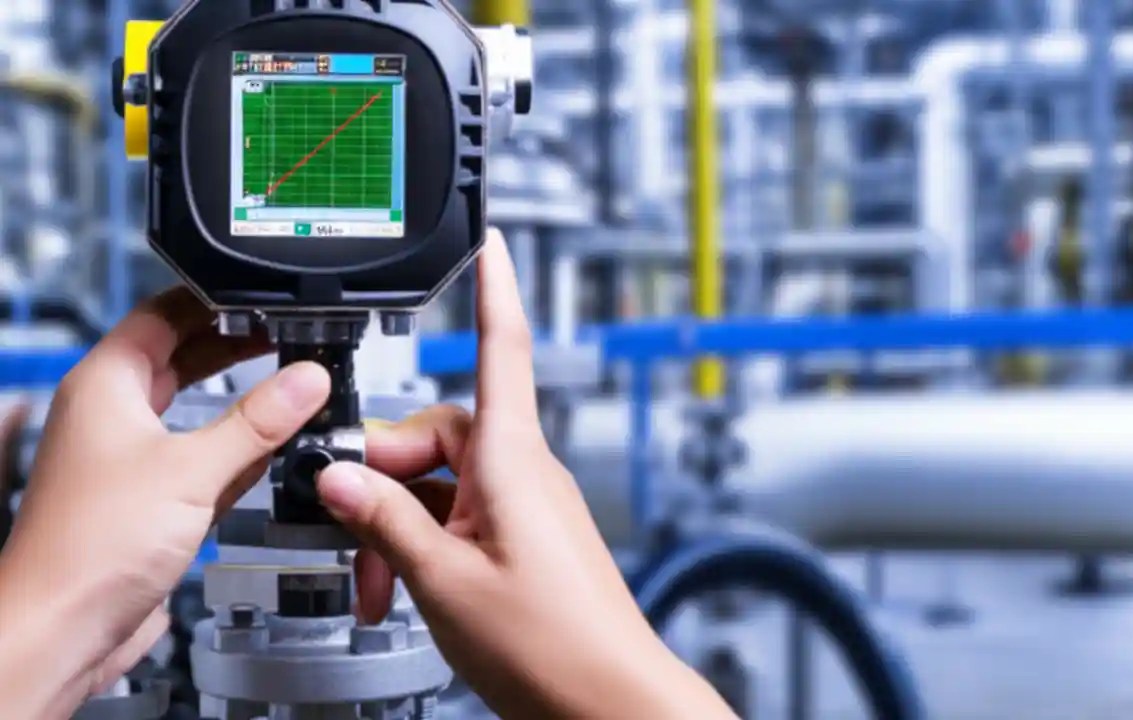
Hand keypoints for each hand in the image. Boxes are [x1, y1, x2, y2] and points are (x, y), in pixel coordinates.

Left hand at [0, 289, 330, 718]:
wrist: (62, 629)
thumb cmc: (91, 546)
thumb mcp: (193, 469)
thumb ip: (259, 421)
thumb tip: (308, 378)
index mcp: (105, 384)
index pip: (165, 314)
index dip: (216, 300)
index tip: (267, 297)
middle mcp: (111, 414)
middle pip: (180, 356)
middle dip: (235, 345)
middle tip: (289, 335)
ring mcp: (128, 457)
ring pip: (191, 407)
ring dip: (239, 400)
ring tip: (293, 386)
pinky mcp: (146, 498)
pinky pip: (198, 455)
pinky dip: (234, 448)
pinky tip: (271, 450)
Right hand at [316, 233, 732, 718]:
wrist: (606, 701)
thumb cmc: (550, 644)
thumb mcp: (440, 579)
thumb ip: (384, 520)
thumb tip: (339, 478)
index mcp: (512, 459)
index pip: (503, 348)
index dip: (494, 288)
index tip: (490, 238)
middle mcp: (523, 472)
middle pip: (437, 433)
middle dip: (383, 476)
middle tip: (349, 524)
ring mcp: (526, 506)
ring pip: (442, 484)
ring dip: (397, 524)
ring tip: (377, 583)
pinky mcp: (525, 540)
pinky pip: (462, 516)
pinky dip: (424, 543)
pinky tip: (402, 588)